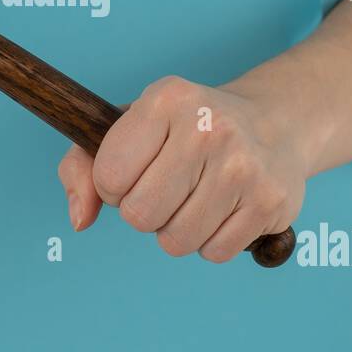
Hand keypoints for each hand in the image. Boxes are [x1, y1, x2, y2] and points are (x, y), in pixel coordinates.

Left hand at [56, 75, 311, 262]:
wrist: (272, 122)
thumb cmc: (184, 130)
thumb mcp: (129, 127)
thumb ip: (81, 167)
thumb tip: (79, 220)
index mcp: (165, 99)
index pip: (108, 177)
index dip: (114, 185)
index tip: (136, 170)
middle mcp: (208, 127)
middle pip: (140, 215)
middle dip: (145, 212)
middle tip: (167, 187)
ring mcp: (243, 165)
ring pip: (176, 241)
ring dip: (176, 230)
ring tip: (196, 197)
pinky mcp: (270, 200)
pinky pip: (214, 253)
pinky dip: (211, 241)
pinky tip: (224, 208)